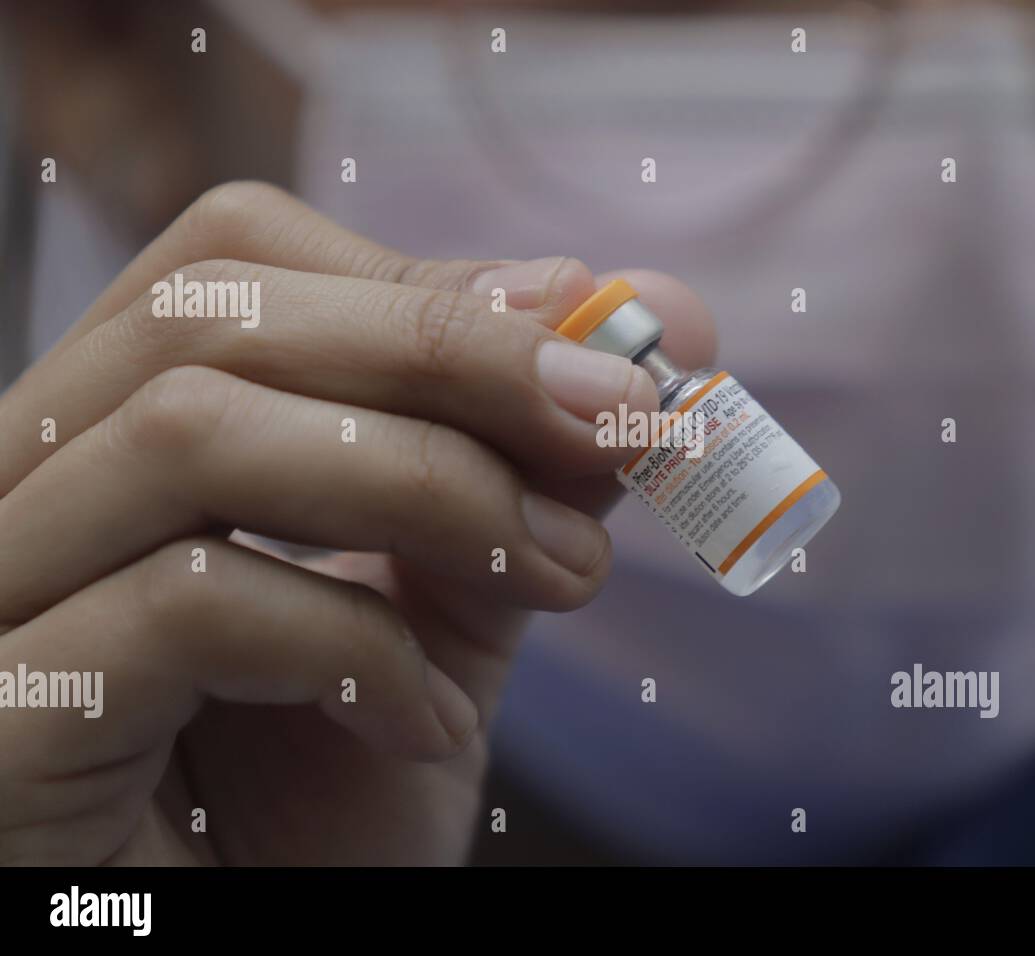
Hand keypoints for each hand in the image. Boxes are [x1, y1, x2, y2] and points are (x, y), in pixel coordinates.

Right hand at [0, 182, 714, 864]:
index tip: (591, 349)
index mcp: (112, 446)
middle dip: (453, 352)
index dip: (424, 284)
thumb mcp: (441, 616)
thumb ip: (515, 470)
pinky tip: (427, 726)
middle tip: (623, 426)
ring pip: (194, 430)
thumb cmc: (324, 812)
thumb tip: (654, 318)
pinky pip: (187, 600)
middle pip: (209, 314)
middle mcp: (17, 496)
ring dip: (433, 484)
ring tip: (563, 572)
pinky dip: (357, 646)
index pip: (231, 264)